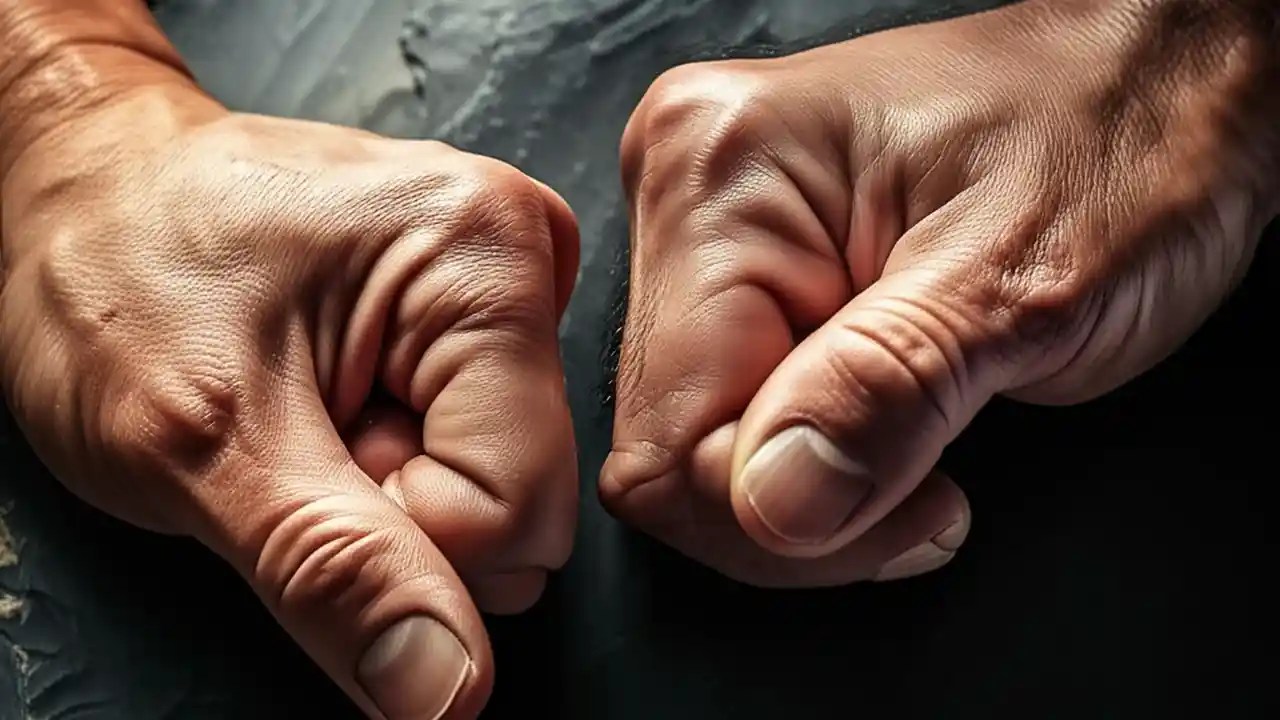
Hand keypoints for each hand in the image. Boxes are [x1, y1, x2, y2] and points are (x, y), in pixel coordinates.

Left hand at [0, 61, 577, 717]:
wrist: (80, 197)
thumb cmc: (115, 276)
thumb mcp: (203, 443)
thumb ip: (335, 572)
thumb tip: (447, 691)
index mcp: (485, 251)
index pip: (516, 504)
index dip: (403, 539)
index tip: (306, 475)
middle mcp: (525, 258)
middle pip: (525, 505)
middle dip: (401, 517)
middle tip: (299, 441)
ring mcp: (504, 293)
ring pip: (502, 496)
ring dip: (391, 498)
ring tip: (305, 419)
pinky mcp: (477, 323)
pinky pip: (474, 461)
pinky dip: (389, 470)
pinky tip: (329, 411)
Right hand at [602, 0, 1277, 586]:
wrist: (1153, 77)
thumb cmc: (1120, 141)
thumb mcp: (1026, 284)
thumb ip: (889, 392)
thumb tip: (774, 505)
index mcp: (724, 175)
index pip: (671, 436)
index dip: (778, 517)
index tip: (917, 510)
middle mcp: (686, 191)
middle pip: (669, 444)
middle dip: (799, 503)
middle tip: (928, 486)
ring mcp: (706, 228)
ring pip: (695, 440)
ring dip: (810, 479)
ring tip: (928, 429)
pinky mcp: (740, 263)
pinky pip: (732, 411)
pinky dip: (812, 448)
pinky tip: (892, 414)